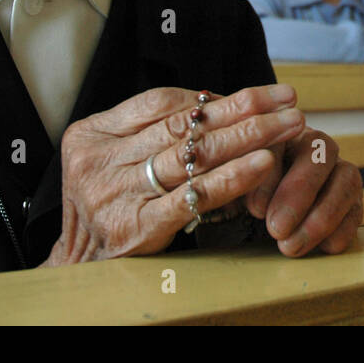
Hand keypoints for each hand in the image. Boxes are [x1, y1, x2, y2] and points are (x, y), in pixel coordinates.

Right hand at [42, 84, 304, 264]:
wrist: (75, 266)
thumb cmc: (106, 205)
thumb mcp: (110, 159)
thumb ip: (149, 132)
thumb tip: (215, 102)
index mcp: (93, 135)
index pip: (162, 103)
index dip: (212, 98)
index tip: (256, 96)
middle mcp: (102, 161)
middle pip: (186, 126)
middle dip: (244, 108)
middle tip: (287, 98)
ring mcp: (119, 194)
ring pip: (195, 155)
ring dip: (250, 136)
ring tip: (288, 125)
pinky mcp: (140, 228)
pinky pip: (195, 196)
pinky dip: (233, 177)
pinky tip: (264, 164)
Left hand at [245, 110, 362, 256]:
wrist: (252, 217)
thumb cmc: (236, 194)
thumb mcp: (227, 183)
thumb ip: (233, 180)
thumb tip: (250, 198)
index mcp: (277, 131)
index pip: (280, 140)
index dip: (270, 176)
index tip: (256, 211)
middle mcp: (312, 143)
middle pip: (320, 151)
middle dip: (300, 192)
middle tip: (277, 229)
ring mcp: (338, 169)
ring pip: (347, 178)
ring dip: (322, 216)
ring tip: (293, 246)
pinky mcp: (352, 199)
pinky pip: (357, 208)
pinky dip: (343, 229)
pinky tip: (323, 247)